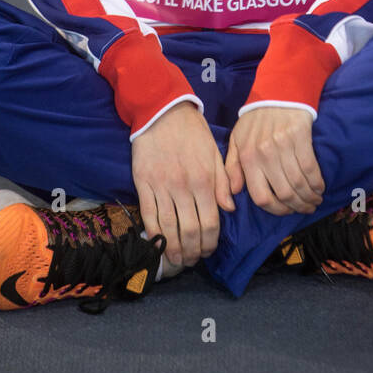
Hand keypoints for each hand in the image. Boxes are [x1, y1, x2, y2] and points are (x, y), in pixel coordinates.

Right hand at [131, 102, 235, 268]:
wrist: (163, 112)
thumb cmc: (192, 132)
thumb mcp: (215, 154)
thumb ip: (223, 182)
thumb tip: (229, 210)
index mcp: (204, 180)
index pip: (210, 222)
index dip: (210, 243)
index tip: (208, 251)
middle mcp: (183, 187)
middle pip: (189, 230)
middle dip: (192, 251)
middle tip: (192, 260)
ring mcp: (161, 186)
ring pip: (168, 227)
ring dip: (173, 248)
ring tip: (177, 259)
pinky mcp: (143, 183)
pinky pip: (148, 214)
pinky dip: (153, 233)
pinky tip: (157, 243)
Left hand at [225, 106, 324, 215]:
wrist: (276, 92)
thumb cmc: (255, 120)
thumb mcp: (237, 141)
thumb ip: (232, 168)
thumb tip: (234, 194)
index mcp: (248, 158)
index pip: (261, 197)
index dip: (276, 210)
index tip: (286, 211)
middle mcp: (264, 154)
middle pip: (284, 193)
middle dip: (297, 206)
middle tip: (305, 209)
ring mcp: (283, 145)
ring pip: (299, 184)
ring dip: (309, 197)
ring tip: (314, 201)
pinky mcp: (300, 137)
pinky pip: (311, 169)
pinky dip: (317, 183)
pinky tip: (319, 187)